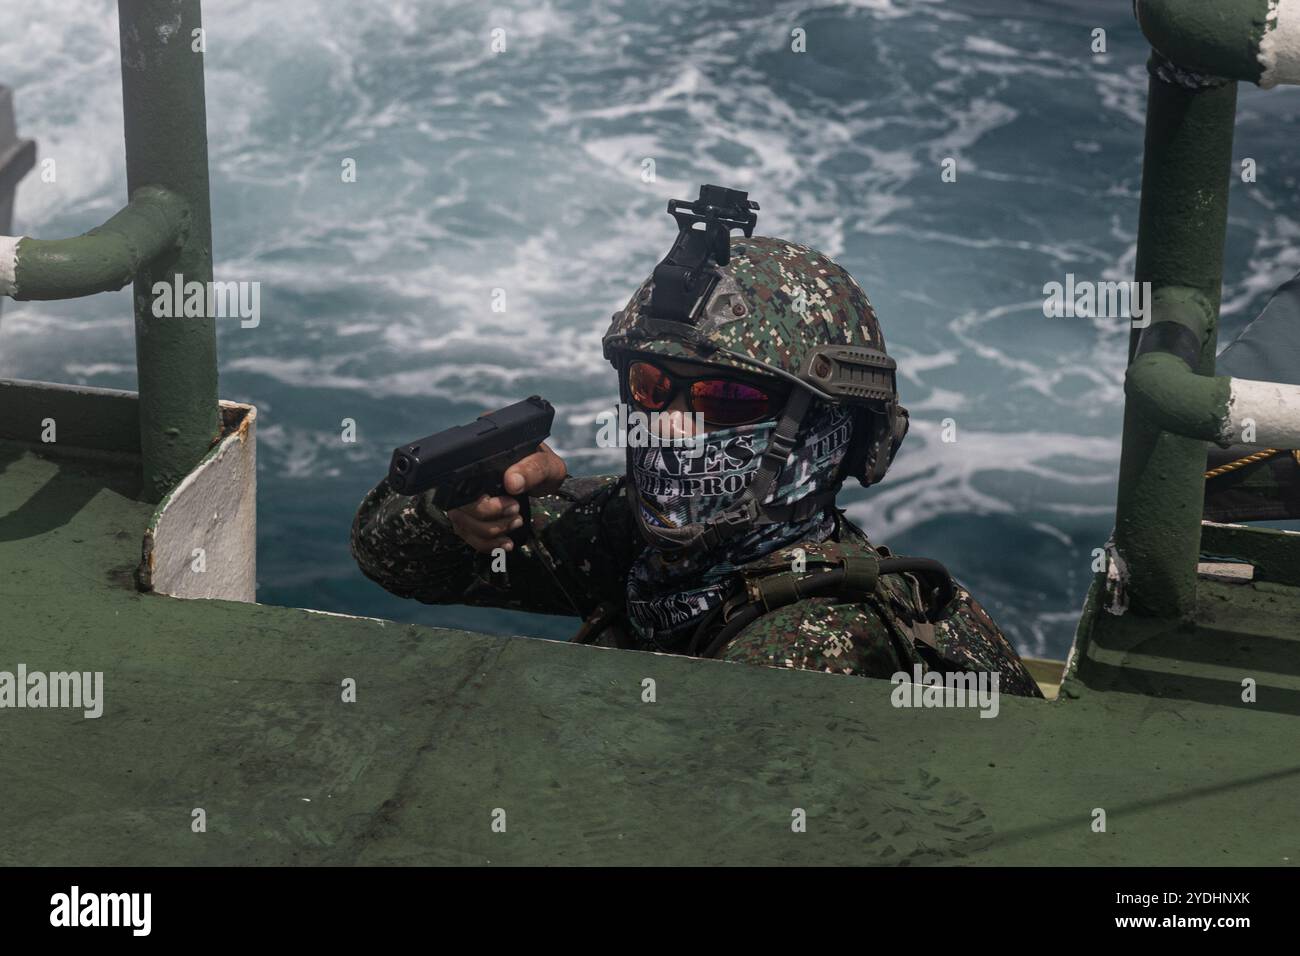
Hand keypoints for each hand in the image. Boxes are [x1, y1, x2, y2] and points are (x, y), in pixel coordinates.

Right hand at [446, 443, 566, 552]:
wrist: (545, 480)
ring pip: (465, 528)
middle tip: (516, 511)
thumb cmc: (541, 467)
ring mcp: (466, 504)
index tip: (512, 504)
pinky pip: (470, 539)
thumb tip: (512, 482)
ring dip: (492, 533)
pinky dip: (488, 545)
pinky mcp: (472, 521)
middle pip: (461, 513)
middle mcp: (465, 485)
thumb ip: (531, 469)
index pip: (462, 490)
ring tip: (516, 522)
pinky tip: (505, 542)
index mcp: (478, 466)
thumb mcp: (544, 464)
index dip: (484, 506)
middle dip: (492, 521)